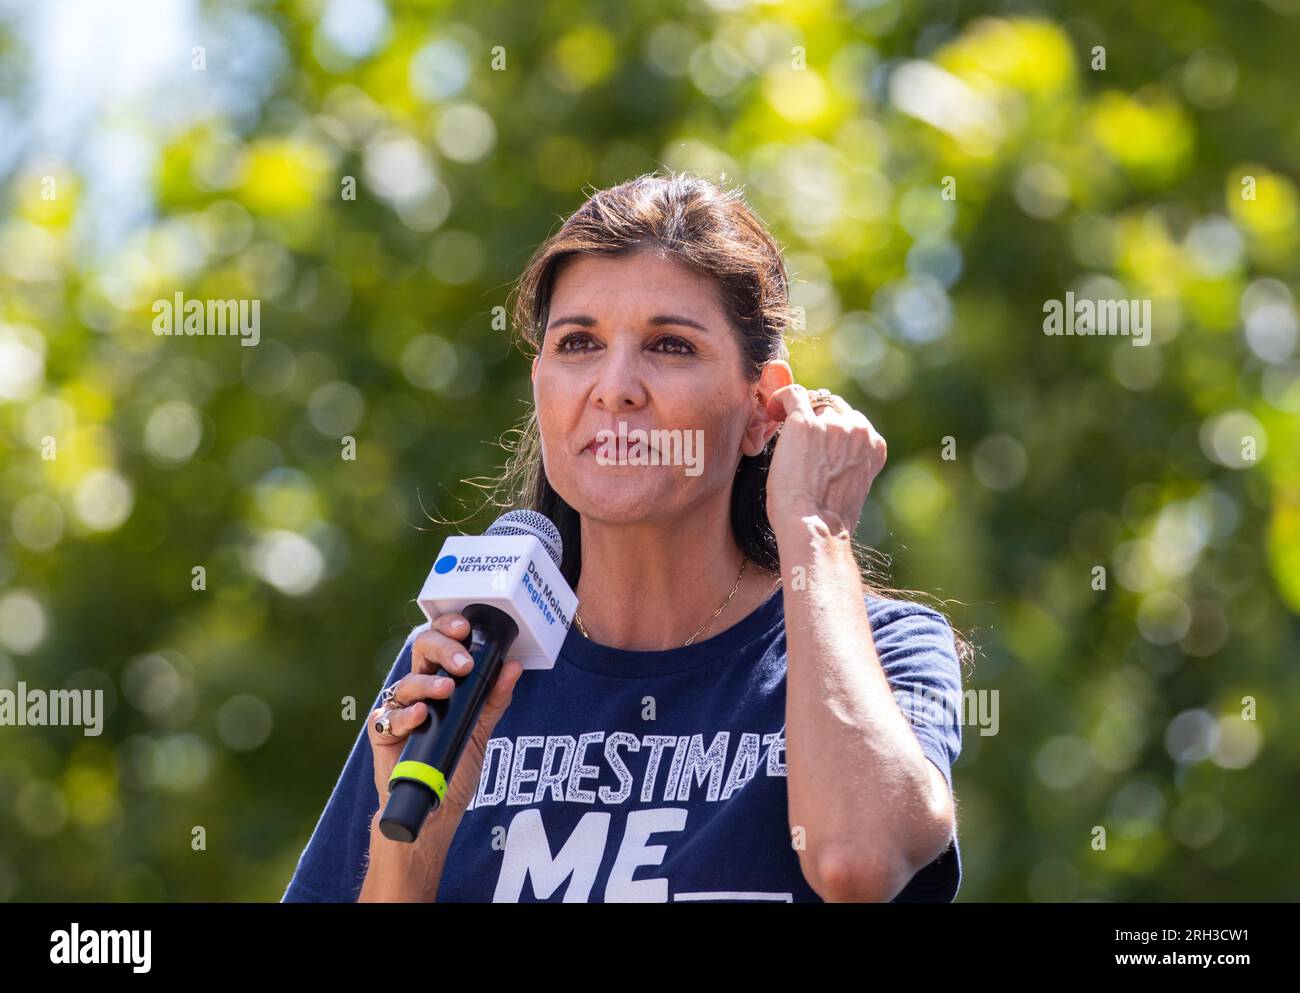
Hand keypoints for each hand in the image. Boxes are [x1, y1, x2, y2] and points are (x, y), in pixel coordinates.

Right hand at [367, 612, 523, 819]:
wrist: (437, 806)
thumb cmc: (455, 761)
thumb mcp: (481, 726)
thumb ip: (495, 697)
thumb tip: (513, 667)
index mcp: (439, 678)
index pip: (441, 642)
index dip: (449, 629)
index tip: (466, 628)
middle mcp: (418, 688)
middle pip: (421, 651)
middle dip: (442, 648)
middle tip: (463, 663)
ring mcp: (399, 709)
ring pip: (406, 683)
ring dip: (427, 684)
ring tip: (446, 690)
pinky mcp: (383, 733)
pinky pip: (388, 718)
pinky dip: (405, 716)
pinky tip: (420, 715)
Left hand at [763, 384, 886, 536]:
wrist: (814, 528)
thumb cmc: (826, 519)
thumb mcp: (852, 486)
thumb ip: (848, 462)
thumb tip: (828, 456)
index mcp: (875, 445)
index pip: (852, 422)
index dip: (830, 430)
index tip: (815, 443)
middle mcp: (858, 430)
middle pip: (833, 408)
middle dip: (816, 419)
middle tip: (797, 439)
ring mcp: (832, 424)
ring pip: (812, 403)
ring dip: (799, 415)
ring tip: (781, 430)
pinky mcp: (805, 423)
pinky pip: (792, 395)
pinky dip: (780, 400)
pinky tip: (773, 411)